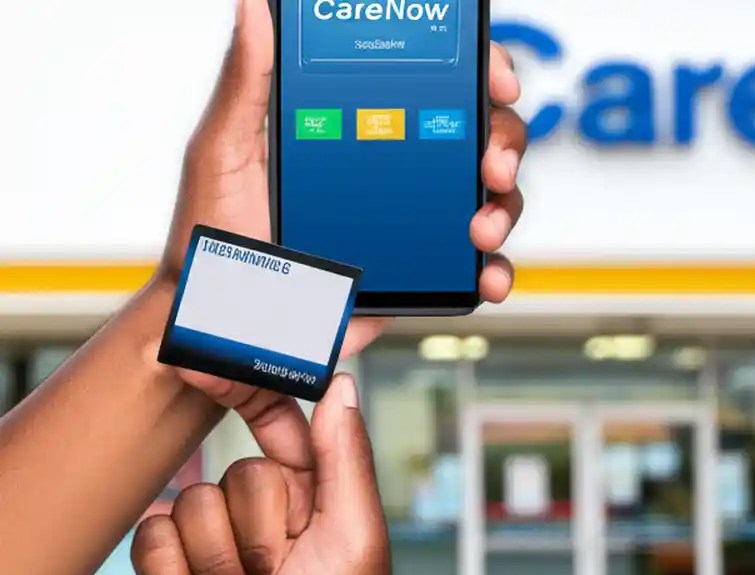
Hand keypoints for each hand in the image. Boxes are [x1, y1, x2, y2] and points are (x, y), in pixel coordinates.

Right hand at [132, 374, 388, 574]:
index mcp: (319, 496)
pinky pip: (152, 539)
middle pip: (235, 471)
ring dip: (219, 567)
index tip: (211, 361)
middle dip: (255, 533)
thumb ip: (344, 460)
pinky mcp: (171, 571)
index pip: (283, 423)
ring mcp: (216, 541)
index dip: (251, 391)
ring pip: (189, 505)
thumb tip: (341, 386)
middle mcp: (266, 512)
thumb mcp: (355, 541)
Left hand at [160, 0, 523, 322]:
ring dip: (503, 206)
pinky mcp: (419, 275)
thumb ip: (245, 82)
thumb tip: (254, 9)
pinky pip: (475, 268)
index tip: (493, 77)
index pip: (432, 82)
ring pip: (491, 197)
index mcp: (357, 127)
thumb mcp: (223, 152)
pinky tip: (486, 276)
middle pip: (477, 135)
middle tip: (490, 163)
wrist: (218, 326)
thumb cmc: (212, 238)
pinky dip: (495, 271)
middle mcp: (395, 168)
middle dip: (503, 141)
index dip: (478, 71)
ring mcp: (413, 222)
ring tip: (480, 229)